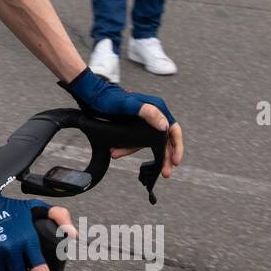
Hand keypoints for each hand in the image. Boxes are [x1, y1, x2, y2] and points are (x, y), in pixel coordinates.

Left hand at [60, 68, 183, 177]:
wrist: (93, 96)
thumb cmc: (111, 98)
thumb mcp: (129, 105)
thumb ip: (148, 112)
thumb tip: (165, 126)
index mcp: (157, 108)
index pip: (174, 130)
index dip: (176, 147)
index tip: (175, 162)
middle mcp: (153, 114)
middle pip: (164, 140)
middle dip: (163, 157)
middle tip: (165, 173)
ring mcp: (143, 121)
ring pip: (145, 142)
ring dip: (133, 150)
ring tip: (118, 154)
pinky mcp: (133, 126)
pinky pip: (134, 140)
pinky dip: (126, 147)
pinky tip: (116, 151)